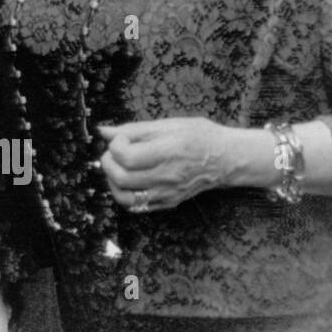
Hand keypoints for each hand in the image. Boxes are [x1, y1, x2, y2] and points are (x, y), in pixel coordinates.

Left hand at [98, 117, 235, 212]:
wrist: (227, 159)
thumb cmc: (200, 136)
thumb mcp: (169, 125)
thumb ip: (134, 129)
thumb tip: (103, 131)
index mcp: (167, 153)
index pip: (126, 157)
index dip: (115, 145)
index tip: (122, 137)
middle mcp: (167, 177)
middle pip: (121, 178)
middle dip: (108, 162)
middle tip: (115, 152)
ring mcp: (168, 193)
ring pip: (125, 197)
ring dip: (113, 181)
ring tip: (119, 167)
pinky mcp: (169, 202)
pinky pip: (137, 207)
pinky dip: (125, 194)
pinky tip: (129, 179)